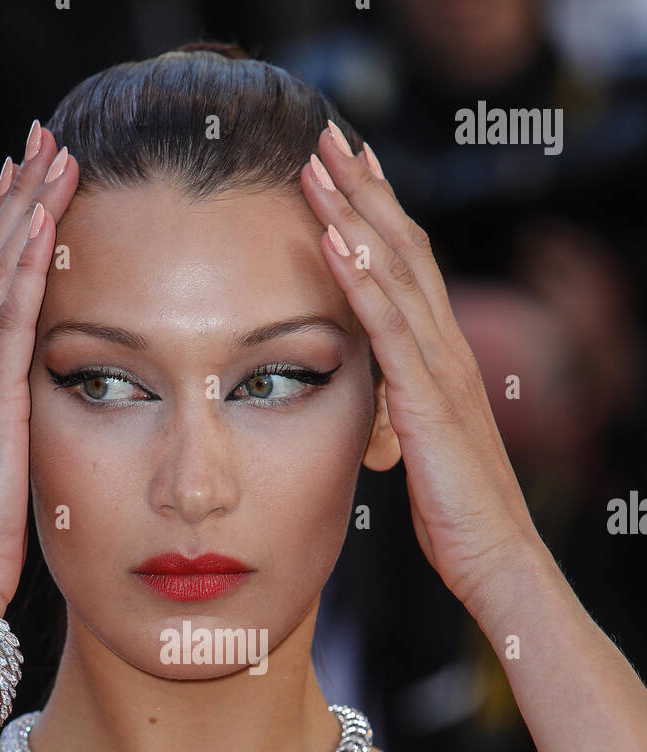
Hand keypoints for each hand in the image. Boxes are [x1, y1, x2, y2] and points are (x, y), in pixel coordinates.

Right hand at [0, 120, 79, 616]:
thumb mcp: (17, 467)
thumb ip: (30, 426)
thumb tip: (63, 407)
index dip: (16, 231)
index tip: (40, 182)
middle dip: (19, 198)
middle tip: (45, 138)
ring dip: (24, 212)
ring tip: (50, 155)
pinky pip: (7, 320)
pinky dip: (23, 267)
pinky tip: (42, 223)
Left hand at [300, 128, 540, 616]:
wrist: (495, 557)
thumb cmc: (456, 512)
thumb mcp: (419, 448)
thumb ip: (398, 413)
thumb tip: (373, 404)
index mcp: (441, 359)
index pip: (409, 268)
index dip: (377, 214)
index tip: (345, 169)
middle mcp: (447, 350)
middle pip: (404, 249)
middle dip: (363, 189)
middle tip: (326, 135)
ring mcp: (442, 370)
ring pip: (396, 272)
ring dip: (353, 214)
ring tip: (316, 165)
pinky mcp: (430, 400)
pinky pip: (391, 328)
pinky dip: (361, 280)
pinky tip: (332, 240)